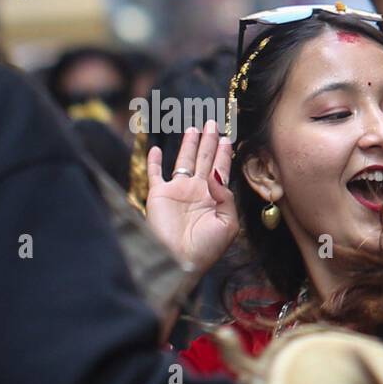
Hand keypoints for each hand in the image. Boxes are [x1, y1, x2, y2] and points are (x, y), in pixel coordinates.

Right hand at [144, 121, 238, 274]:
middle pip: (204, 159)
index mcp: (215, 198)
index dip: (224, 153)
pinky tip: (157, 148)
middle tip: (213, 122)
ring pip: (183, 161)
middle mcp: (197, 192)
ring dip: (188, 144)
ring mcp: (177, 192)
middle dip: (209, 141)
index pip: (220, 170)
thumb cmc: (207, 248)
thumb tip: (215, 173)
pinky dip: (154, 161)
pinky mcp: (158, 195)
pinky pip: (155, 174)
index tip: (228, 137)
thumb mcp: (228, 224)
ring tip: (194, 128)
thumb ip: (226, 197)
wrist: (180, 261)